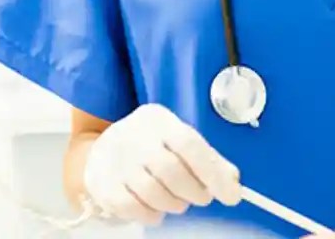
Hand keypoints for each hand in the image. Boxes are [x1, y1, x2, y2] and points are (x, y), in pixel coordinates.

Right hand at [82, 104, 241, 225]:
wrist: (102, 152)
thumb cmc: (148, 147)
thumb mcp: (177, 140)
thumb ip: (208, 158)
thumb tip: (232, 182)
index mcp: (157, 119)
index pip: (189, 143)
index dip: (213, 173)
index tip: (231, 195)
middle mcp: (133, 135)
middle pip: (171, 171)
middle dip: (194, 192)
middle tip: (201, 197)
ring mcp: (115, 160)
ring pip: (153, 192)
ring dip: (174, 205)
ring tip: (177, 200)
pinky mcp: (104, 184)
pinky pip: (134, 208)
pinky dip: (152, 215)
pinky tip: (156, 207)